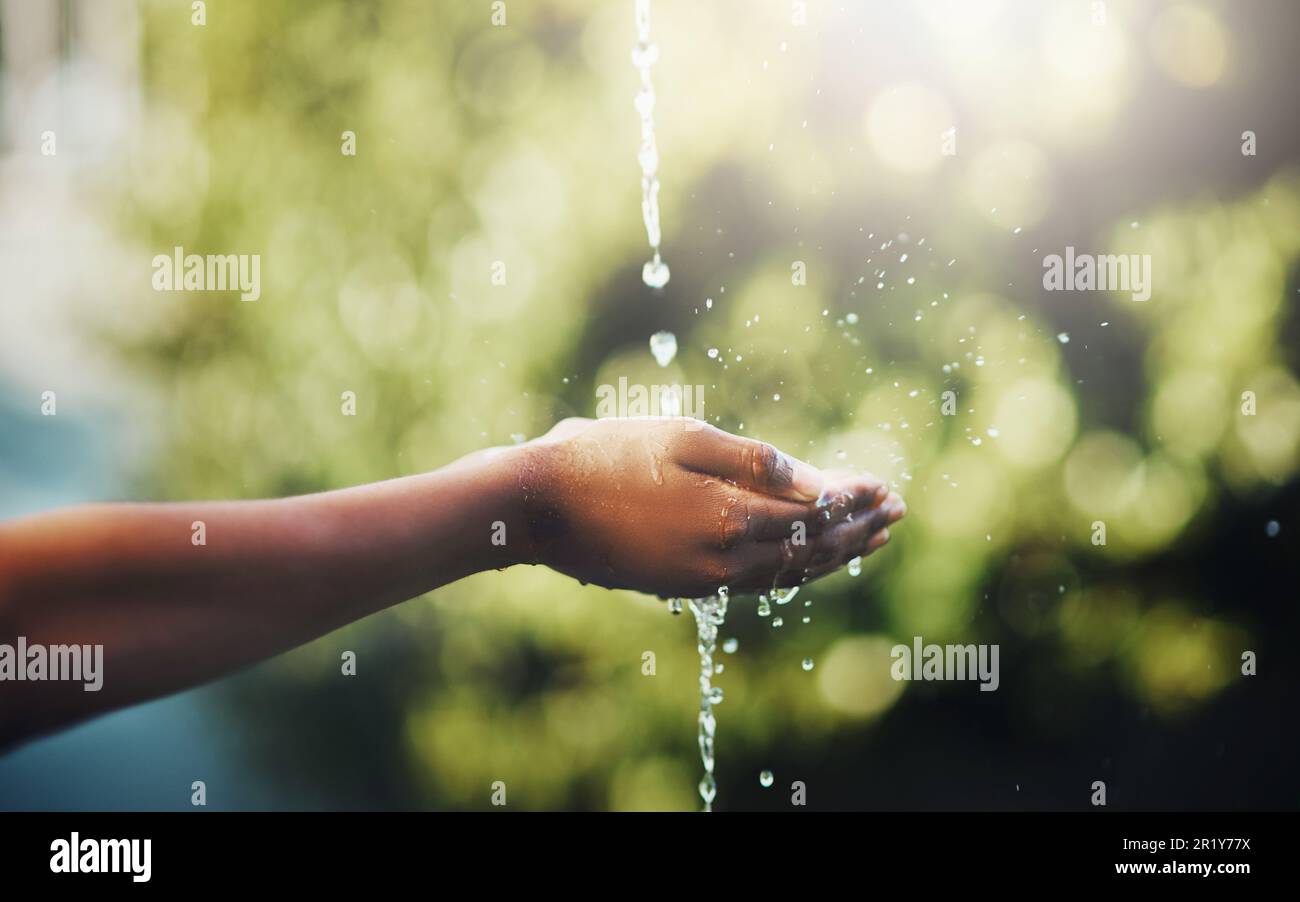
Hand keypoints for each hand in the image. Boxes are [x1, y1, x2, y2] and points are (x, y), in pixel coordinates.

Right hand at [516, 417, 904, 596]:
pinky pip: (755, 582)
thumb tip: (817, 482)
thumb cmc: (606, 456)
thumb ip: (753, 461)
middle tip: (896, 512)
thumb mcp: (682, 438)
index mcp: (728, 515)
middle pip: (810, 549)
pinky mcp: (683, 585)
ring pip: (787, 572)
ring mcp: (703, 579)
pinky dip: (791, 569)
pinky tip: (803, 560)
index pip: (814, 511)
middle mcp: (724, 559)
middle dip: (857, 529)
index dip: (854, 497)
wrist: (537, 506)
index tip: (886, 485)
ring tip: (869, 540)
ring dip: (832, 554)